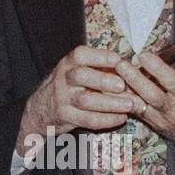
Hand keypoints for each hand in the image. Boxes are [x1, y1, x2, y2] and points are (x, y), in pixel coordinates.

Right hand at [19, 45, 136, 145]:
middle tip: (122, 85)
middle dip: (103, 80)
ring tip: (129, 105)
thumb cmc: (70, 85)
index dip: (101, 57)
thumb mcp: (77, 70)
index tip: (119, 61)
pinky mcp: (66, 116)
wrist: (42, 107)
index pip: (81, 55)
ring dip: (110, 103)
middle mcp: (63, 78)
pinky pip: (88, 120)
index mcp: (68, 63)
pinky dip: (107, 119)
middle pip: (81, 76)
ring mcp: (63, 98)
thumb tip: (132, 69)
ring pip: (86, 101)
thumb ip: (101, 68)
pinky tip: (121, 118)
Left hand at [114, 30, 174, 159]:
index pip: (173, 82)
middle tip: (121, 64)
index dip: (157, 68)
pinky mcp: (153, 125)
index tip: (143, 54)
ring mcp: (163, 120)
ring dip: (123, 91)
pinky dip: (121, 100)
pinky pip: (134, 112)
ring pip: (139, 106)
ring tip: (110, 76)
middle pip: (152, 96)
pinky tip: (110, 89)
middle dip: (134, 79)